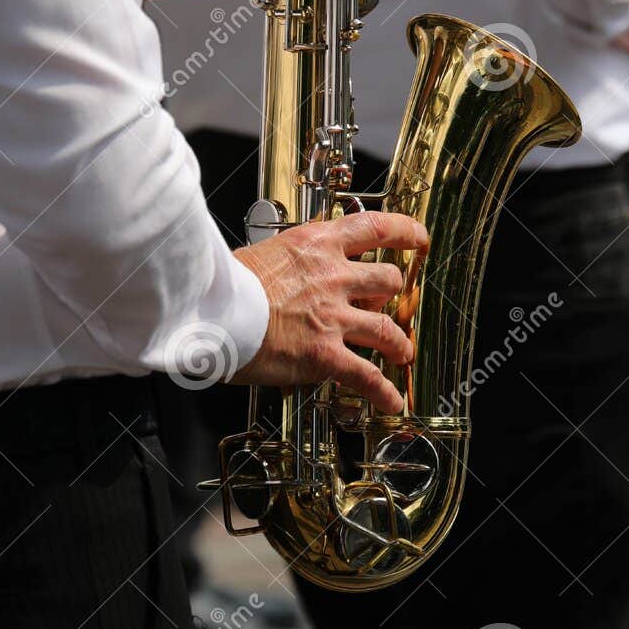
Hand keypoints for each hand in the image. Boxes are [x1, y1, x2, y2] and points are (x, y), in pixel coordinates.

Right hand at [232, 212, 429, 414]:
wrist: (213, 311)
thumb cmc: (223, 284)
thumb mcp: (261, 252)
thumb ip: (287, 261)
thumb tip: (286, 268)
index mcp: (316, 245)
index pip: (374, 227)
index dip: (404, 231)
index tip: (415, 236)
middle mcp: (333, 277)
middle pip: (388, 279)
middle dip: (393, 293)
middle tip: (389, 302)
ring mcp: (333, 317)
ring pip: (386, 328)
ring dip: (399, 343)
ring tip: (402, 351)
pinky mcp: (326, 355)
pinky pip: (366, 376)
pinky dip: (383, 391)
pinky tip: (391, 400)